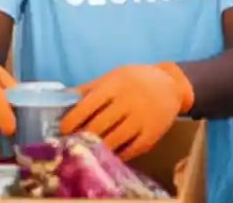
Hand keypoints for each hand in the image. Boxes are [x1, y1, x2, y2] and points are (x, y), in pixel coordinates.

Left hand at [61, 63, 194, 160]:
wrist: (172, 84)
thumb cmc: (135, 81)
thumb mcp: (112, 78)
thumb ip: (88, 89)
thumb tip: (60, 100)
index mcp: (115, 85)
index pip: (88, 105)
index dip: (71, 120)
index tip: (62, 130)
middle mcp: (128, 101)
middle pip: (98, 126)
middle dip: (81, 137)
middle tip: (70, 145)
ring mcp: (142, 119)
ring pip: (112, 141)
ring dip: (96, 149)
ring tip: (86, 152)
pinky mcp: (152, 135)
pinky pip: (129, 151)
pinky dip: (115, 155)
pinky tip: (107, 154)